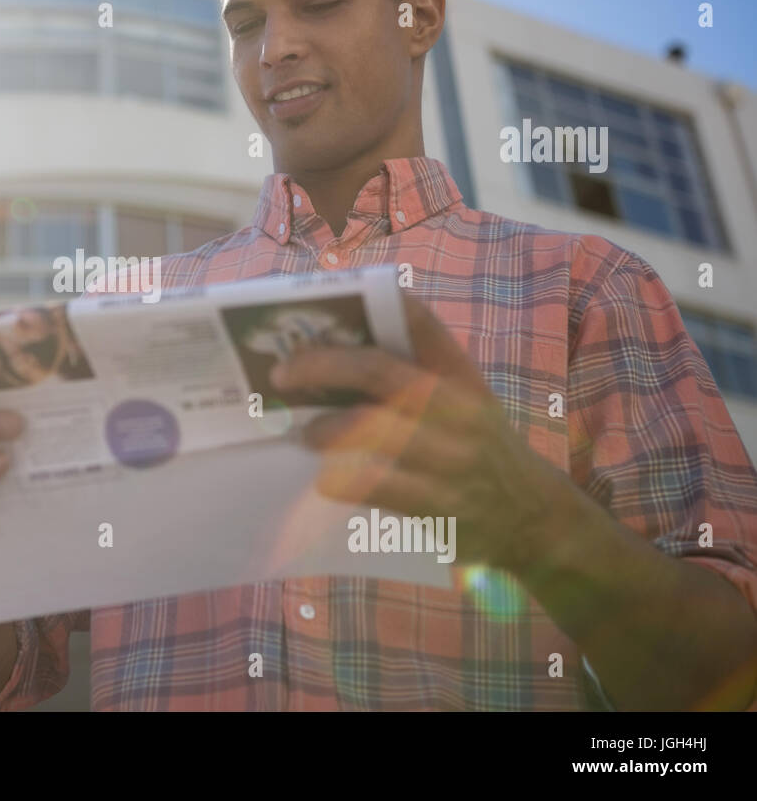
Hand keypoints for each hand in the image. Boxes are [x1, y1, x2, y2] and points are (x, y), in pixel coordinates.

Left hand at [270, 289, 560, 570]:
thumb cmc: (482, 451)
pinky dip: (339, 480)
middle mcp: (459, 410)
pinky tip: (325, 479)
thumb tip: (331, 356)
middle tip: (282, 373)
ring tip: (304, 432)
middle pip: (377, 371)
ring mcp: (451, 458)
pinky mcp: (439, 505)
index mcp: (461, 377)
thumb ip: (416, 378)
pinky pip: (374, 485)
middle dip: (321, 366)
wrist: (535, 520)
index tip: (329, 297)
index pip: (420, 323)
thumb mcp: (467, 404)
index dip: (375, 302)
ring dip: (324, 428)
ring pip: (369, 428)